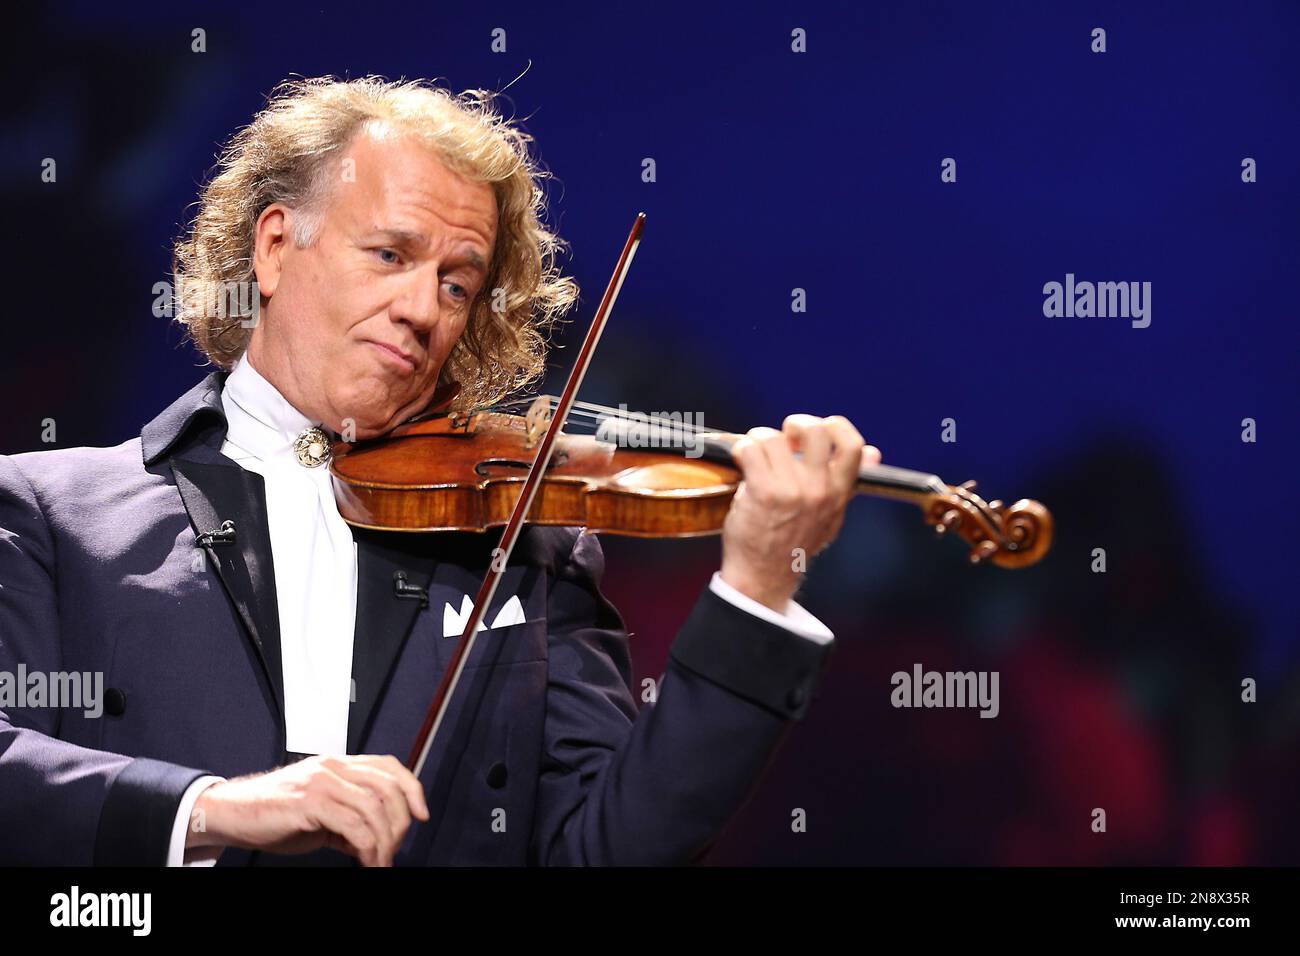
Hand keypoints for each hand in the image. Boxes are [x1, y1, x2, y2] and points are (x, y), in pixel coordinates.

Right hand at [186, 754, 429, 866]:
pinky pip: (354, 825)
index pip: (388, 766)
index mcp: (338, 764)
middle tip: (395, 850)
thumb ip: (348, 816)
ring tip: (380, 862)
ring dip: (385, 841)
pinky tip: (367, 862)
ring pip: (374, 807)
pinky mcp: (310, 802)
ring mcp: (322, 782)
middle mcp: (333, 767)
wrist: (230, 812)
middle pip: (387, 787)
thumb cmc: (273, 813)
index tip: (421, 813)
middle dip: (400, 822)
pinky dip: (368, 847)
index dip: (411, 788)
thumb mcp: (318, 811)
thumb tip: (376, 838)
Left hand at [720, 414, 878, 610]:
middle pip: (814, 430)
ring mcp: (792, 491)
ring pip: (773, 437)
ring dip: (758, 439)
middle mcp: (819, 490)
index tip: (820, 428)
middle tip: (784, 438)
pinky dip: (741, 450)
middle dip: (795, 424)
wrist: (765, 577)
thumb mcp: (831, 516)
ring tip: (755, 453)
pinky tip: (742, 462)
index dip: (836, 425)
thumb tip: (874, 453)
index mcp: (838, 492)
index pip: (854, 445)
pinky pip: (750, 450)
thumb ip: (848, 483)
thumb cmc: (794, 543)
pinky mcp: (763, 493)